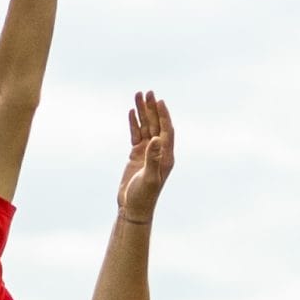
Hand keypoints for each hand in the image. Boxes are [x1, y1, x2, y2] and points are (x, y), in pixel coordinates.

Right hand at [116, 90, 173, 220]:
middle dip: (152, 108)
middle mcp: (159, 151)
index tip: (159, 101)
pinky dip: (135, 123)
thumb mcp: (149, 178)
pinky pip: (136, 134)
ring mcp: (148, 152)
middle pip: (156, 125)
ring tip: (138, 95)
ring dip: (143, 112)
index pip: (167, 131)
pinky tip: (132, 112)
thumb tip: (156, 139)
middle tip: (148, 92)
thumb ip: (153, 158)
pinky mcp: (137, 155)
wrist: (133, 208)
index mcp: (166, 156)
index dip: (164, 115)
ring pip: (146, 127)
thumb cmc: (144, 196)